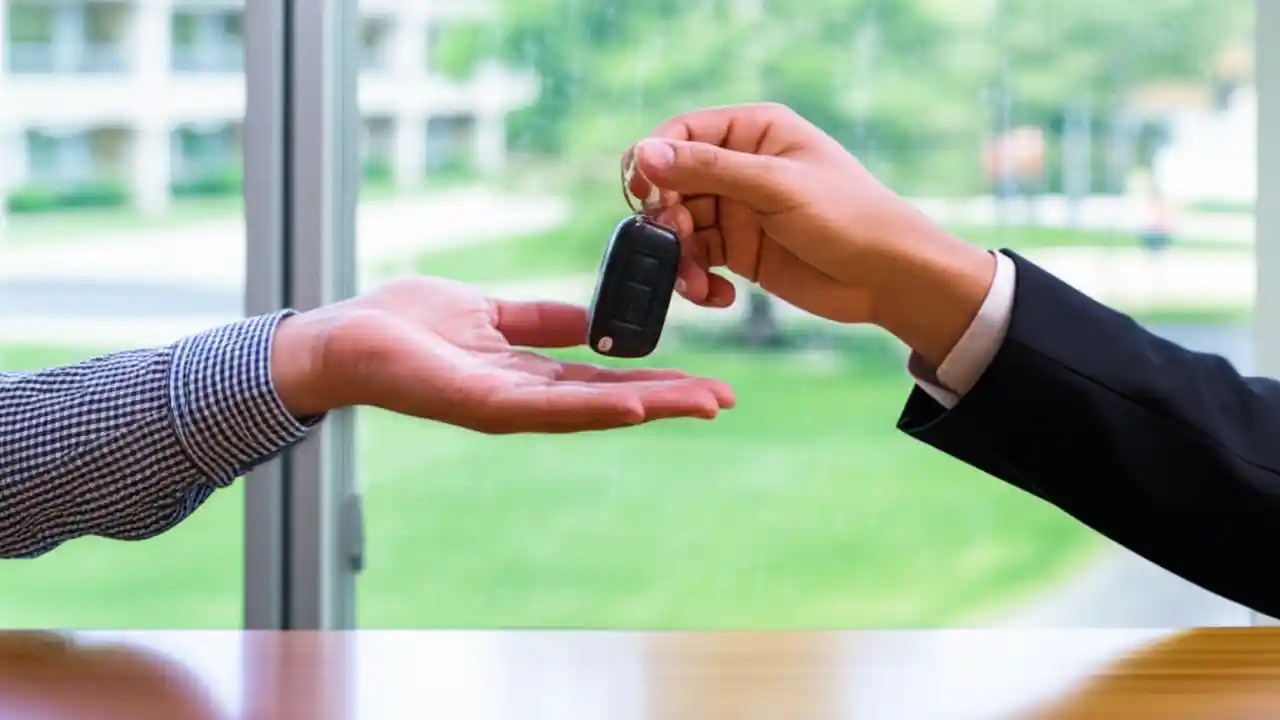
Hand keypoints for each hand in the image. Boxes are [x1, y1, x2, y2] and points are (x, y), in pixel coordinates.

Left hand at [269, 277, 733, 431]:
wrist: (339, 336)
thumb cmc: (402, 324)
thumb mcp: (486, 311)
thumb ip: (535, 319)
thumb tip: (586, 321)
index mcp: (525, 375)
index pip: (603, 383)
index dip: (655, 383)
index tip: (705, 384)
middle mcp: (521, 399)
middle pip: (608, 402)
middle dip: (667, 401)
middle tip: (725, 402)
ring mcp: (502, 406)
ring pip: (587, 409)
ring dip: (647, 406)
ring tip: (700, 402)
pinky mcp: (477, 403)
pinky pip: (542, 406)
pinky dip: (590, 408)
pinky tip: (632, 404)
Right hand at [626, 103, 994, 365]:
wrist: (890, 278)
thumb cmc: (848, 217)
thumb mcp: (775, 187)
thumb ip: (709, 169)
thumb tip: (644, 153)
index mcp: (754, 131)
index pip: (682, 133)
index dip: (655, 161)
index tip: (644, 195)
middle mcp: (741, 167)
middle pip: (673, 185)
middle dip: (667, 219)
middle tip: (677, 245)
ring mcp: (739, 211)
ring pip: (681, 228)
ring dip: (680, 258)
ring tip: (696, 285)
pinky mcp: (741, 251)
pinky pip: (698, 261)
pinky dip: (697, 280)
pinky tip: (719, 296)